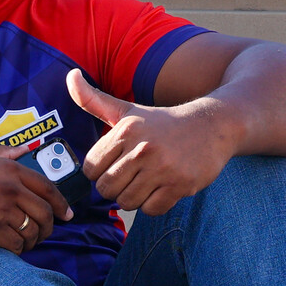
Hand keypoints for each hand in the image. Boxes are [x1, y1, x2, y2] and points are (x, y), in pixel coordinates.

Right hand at [0, 153, 71, 253]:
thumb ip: (6, 154)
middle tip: (44, 234)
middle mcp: (10, 187)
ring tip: (26, 243)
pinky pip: (15, 244)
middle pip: (45, 213)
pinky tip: (11, 248)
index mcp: (11, 169)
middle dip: (49, 228)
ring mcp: (0, 208)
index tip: (67, 216)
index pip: (48, 188)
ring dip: (33, 241)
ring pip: (32, 231)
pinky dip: (17, 249)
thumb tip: (26, 150)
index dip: (61, 205)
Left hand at [67, 70, 236, 214]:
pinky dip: (154, 204)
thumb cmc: (162, 123)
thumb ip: (93, 99)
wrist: (214, 125)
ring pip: (127, 202)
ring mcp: (163, 168)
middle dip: (116, 187)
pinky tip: (163, 188)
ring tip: (148, 181)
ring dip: (135, 197)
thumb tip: (71, 75)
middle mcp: (142, 148)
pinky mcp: (181, 184)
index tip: (116, 164)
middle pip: (106, 189)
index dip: (101, 171)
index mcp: (125, 131)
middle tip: (133, 175)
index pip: (91, 169)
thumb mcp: (127, 110)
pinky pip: (151, 210)